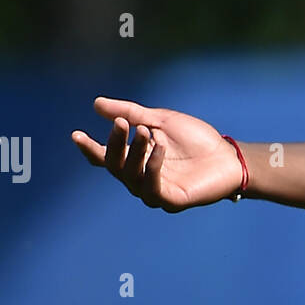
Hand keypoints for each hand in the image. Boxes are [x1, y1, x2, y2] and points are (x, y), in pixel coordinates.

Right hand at [70, 96, 244, 211]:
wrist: (229, 155)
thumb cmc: (196, 139)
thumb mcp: (161, 120)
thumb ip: (131, 114)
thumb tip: (97, 104)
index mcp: (135, 160)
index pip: (105, 157)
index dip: (90, 148)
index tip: (76, 134)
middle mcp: (140, 178)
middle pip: (115, 165)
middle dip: (115, 143)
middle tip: (120, 123)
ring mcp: (154, 192)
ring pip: (131, 176)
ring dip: (135, 151)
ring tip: (145, 131)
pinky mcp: (171, 200)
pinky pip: (153, 187)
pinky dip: (153, 166)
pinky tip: (159, 148)